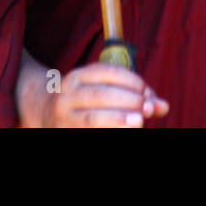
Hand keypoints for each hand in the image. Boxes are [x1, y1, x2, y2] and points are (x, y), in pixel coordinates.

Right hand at [29, 63, 169, 127]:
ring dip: (119, 119)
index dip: (129, 80)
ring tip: (139, 122)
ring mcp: (64, 118)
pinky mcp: (64, 133)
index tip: (147, 91)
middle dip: (127, 100)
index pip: (105, 72)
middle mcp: (67, 95)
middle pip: (99, 95)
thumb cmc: (85, 100)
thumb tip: (163, 106)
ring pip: (92, 118)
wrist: (42, 113)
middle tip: (147, 108)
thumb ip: (134, 94)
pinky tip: (125, 132)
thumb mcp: (102, 88)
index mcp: (77, 76)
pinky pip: (87, 133)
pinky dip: (109, 132)